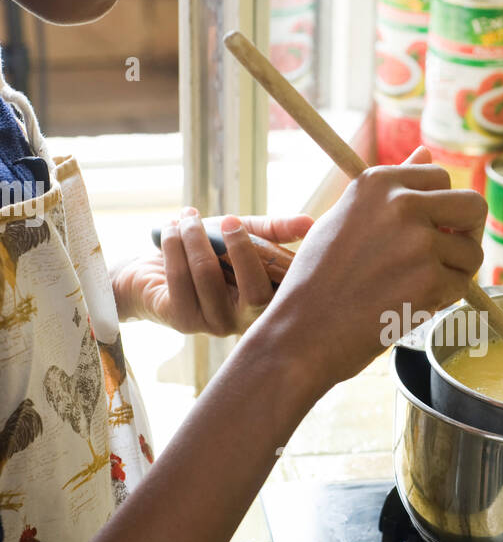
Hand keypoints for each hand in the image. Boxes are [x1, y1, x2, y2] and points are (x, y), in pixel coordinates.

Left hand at [113, 209, 313, 333]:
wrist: (152, 273)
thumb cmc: (207, 254)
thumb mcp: (244, 237)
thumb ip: (276, 231)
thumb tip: (311, 223)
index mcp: (267, 302)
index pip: (284, 291)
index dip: (272, 259)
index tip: (240, 223)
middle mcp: (246, 321)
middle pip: (255, 292)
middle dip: (238, 248)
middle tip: (225, 218)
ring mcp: (215, 325)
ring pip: (210, 277)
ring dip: (195, 237)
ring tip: (187, 217)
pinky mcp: (184, 321)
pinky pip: (181, 279)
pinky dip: (174, 246)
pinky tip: (170, 229)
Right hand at [266, 147, 485, 387]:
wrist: (302, 330)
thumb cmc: (319, 278)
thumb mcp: (346, 217)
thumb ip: (391, 187)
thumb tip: (425, 152)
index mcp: (378, 181)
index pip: (440, 177)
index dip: (441, 207)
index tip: (429, 228)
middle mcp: (401, 203)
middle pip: (472, 205)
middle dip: (468, 231)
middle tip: (450, 255)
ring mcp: (418, 241)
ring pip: (471, 252)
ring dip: (454, 273)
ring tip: (416, 287)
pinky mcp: (429, 279)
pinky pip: (462, 286)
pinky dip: (443, 300)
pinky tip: (410, 304)